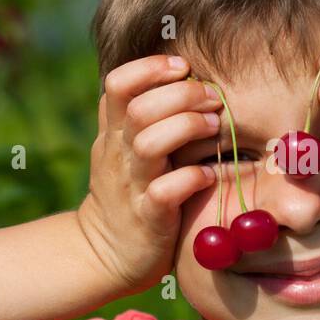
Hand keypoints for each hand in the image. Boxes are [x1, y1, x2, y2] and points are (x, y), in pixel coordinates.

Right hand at [76, 55, 221, 294]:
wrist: (106, 253)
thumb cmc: (130, 193)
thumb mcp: (125, 150)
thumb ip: (144, 118)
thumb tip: (184, 78)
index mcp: (114, 133)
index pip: (118, 84)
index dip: (149, 67)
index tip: (183, 66)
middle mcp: (119, 154)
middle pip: (138, 108)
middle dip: (180, 94)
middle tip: (212, 98)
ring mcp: (131, 186)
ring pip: (149, 144)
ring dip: (187, 128)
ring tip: (213, 127)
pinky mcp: (147, 217)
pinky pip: (164, 191)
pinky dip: (191, 177)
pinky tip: (208, 174)